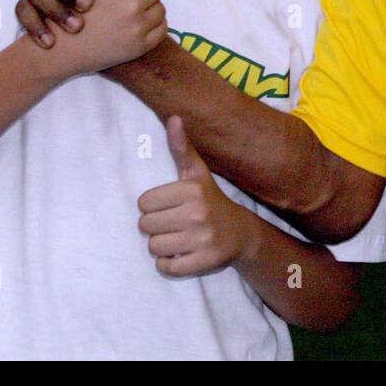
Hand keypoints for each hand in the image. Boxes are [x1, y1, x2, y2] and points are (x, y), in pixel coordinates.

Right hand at [41, 0, 166, 78]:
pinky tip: (132, 28)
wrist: (61, 49)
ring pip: (161, 7)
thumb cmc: (69, 6)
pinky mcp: (141, 45)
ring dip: (148, 9)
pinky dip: (151, 28)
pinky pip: (162, 28)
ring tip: (127, 14)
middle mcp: (131, 4)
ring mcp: (137, 27)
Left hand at [138, 116, 256, 277]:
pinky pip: (166, 268)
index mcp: (191, 191)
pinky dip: (168, 265)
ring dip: (162, 246)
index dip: (154, 206)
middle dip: (156, 227)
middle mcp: (197, 214)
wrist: (241, 233)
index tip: (170, 207)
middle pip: (145, 226)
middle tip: (174, 224)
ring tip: (179, 239)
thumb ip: (181, 148)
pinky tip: (182, 254)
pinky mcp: (203, 263)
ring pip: (154, 248)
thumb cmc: (210, 200)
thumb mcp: (197, 173)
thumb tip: (173, 117)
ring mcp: (201, 240)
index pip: (143, 203)